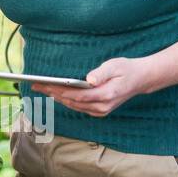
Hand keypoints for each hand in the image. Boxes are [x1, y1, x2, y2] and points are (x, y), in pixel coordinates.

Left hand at [30, 57, 151, 116]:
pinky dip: (67, 101)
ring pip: (74, 106)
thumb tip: (89, 80)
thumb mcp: (115, 65)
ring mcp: (102, 110)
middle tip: (36, 86)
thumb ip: (101, 73)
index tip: (44, 85)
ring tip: (42, 89)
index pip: (77, 95)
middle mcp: (103, 106)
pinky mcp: (100, 110)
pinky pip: (79, 107)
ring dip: (57, 98)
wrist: (141, 79)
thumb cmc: (127, 69)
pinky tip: (56, 94)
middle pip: (72, 102)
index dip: (59, 91)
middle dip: (53, 93)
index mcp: (106, 95)